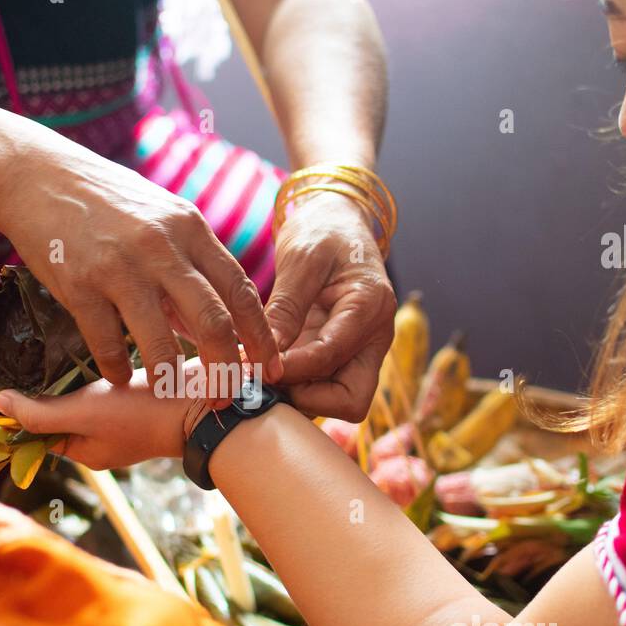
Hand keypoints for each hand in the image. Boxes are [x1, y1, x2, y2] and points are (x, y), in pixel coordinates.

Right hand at [0, 131, 280, 391]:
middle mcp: (161, 247)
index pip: (240, 290)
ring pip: (161, 341)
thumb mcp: (159, 219)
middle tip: (225, 398)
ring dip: (169, 376)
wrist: (34, 175)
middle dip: (226, 370)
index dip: (261, 335)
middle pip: (213, 322)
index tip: (270, 368)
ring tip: (167, 391)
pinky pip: (107, 342)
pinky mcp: (79, 285)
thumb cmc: (104, 200)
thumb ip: (189, 266)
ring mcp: (120, 267)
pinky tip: (118, 376)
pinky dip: (116, 367)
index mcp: (189, 228)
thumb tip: (213, 325)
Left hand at [0, 368, 192, 471]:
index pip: (37, 434)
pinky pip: (104, 382)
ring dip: (66, 376)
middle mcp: (102, 437)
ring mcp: (122, 416)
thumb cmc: (143, 415)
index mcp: (85, 451)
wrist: (204, 404)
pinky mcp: (138, 394)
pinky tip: (85, 345)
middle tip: (17, 359)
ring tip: (45, 349)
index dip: (14, 413)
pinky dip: (92, 367)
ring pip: (81, 396)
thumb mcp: (85, 414)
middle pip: (58, 414)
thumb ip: (41, 413)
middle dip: (39, 392)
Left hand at [265, 192, 396, 421]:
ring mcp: (359, 352)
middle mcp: (373, 338)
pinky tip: (262, 369)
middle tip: (261, 381)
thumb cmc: (322, 232)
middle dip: (305, 398)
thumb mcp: (301, 260)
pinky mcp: (341, 357)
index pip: (330, 356)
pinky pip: (321, 388)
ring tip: (256, 375)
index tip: (252, 367)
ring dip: (296, 396)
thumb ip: (286, 307)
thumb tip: (266, 354)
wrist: (336, 224)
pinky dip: (293, 386)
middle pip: (350, 401)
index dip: (289, 369)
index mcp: (370, 307)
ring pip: (335, 401)